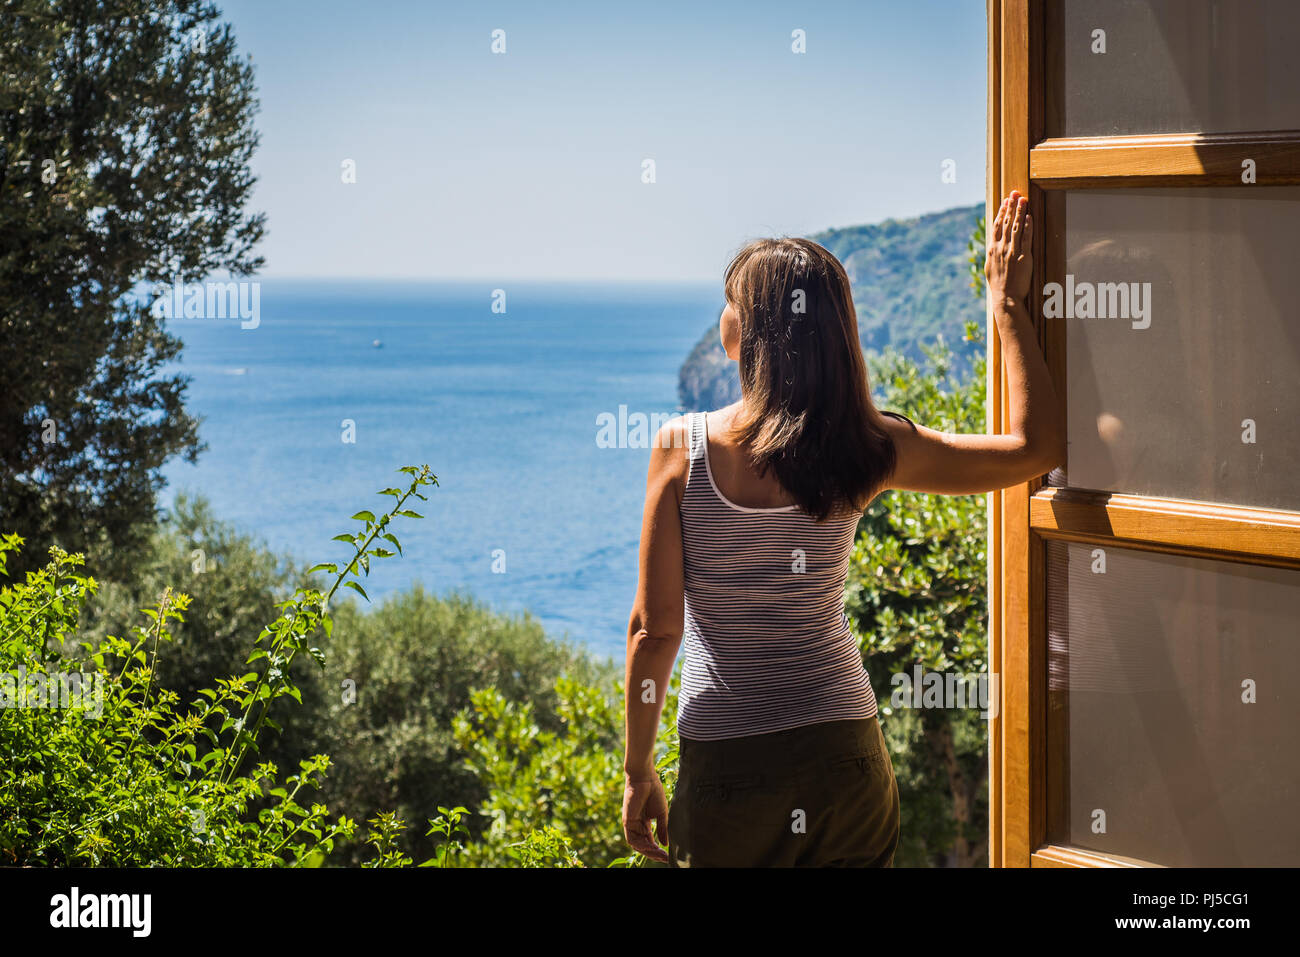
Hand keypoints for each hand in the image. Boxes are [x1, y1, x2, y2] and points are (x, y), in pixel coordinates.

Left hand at [622, 772, 668, 862]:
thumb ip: (662, 829)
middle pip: (643, 845)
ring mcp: (631, 824)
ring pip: (637, 845)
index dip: (657, 850)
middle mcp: (636, 825)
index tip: (668, 856)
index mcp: (644, 823)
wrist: (645, 778)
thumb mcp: (661, 813)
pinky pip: (632, 839)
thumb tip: (665, 844)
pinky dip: (642, 846)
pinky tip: (652, 848)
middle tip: (665, 858)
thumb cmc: (653, 791)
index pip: (649, 841)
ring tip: (660, 855)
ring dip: (648, 852)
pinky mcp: (627, 821)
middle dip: (654, 854)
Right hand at [985, 190, 1032, 306]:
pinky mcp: (1023, 257)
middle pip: (1007, 223)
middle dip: (1011, 206)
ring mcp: (1012, 252)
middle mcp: (1001, 248)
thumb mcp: (990, 267)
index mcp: (992, 249)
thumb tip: (993, 244)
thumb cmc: (998, 285)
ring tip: (1023, 199)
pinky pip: (1026, 239)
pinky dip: (1028, 227)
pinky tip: (1029, 217)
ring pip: (1016, 227)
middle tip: (1015, 193)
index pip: (997, 226)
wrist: (1005, 297)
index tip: (1005, 201)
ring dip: (1020, 212)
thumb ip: (993, 253)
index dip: (1002, 212)